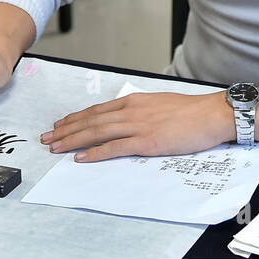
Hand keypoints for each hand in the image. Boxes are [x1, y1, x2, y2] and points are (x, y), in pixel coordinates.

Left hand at [41, 91, 234, 161]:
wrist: (211, 114)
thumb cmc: (189, 111)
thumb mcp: (159, 104)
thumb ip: (140, 110)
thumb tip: (126, 117)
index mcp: (133, 101)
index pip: (97, 110)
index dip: (76, 118)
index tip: (60, 125)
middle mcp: (131, 110)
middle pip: (91, 120)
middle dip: (66, 129)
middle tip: (47, 138)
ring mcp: (138, 125)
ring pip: (97, 132)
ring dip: (73, 140)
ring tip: (55, 147)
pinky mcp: (147, 141)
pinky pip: (115, 147)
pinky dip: (95, 153)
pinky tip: (81, 158)